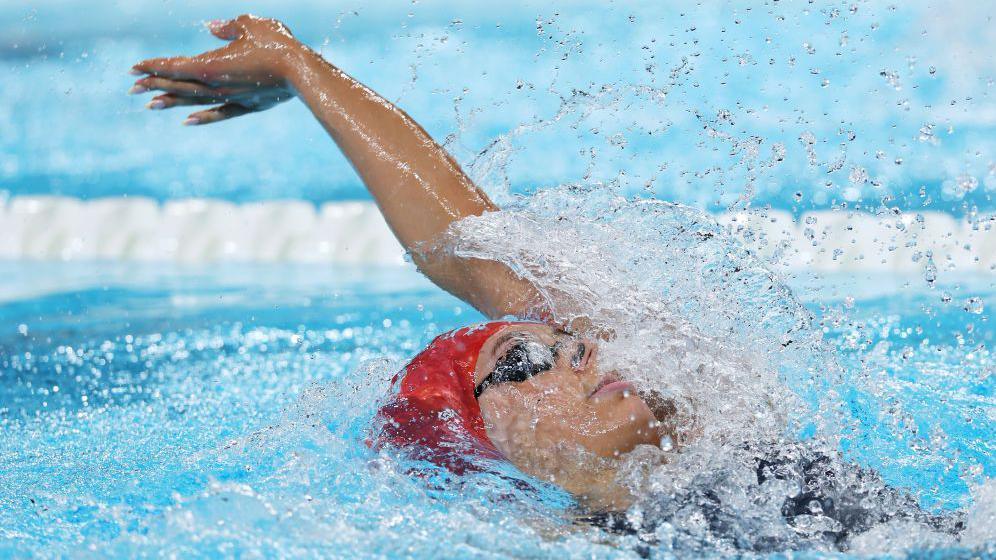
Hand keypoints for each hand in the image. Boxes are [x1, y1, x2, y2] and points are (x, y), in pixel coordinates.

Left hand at [130, 15, 301, 124]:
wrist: (303, 72)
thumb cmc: (276, 43)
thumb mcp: (250, 25)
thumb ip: (227, 27)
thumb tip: (213, 28)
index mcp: (212, 64)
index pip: (174, 66)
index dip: (153, 66)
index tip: (133, 69)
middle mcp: (216, 85)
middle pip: (180, 85)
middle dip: (154, 84)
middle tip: (132, 88)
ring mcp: (231, 97)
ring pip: (195, 101)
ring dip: (172, 101)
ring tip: (151, 105)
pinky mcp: (247, 105)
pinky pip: (220, 112)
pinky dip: (203, 117)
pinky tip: (189, 121)